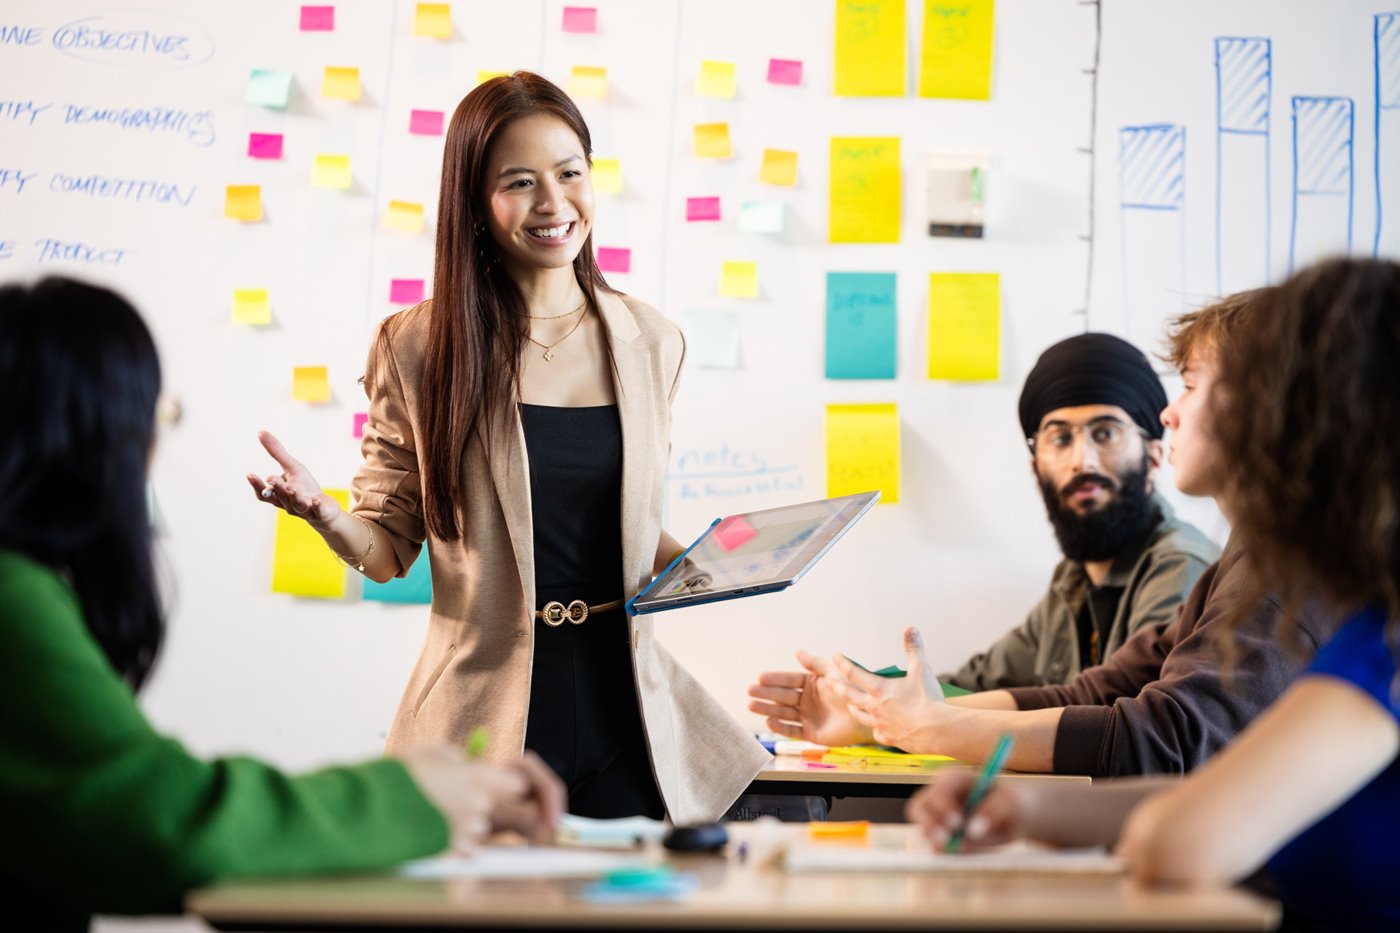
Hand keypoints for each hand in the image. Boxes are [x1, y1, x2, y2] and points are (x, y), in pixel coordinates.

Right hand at [245, 430, 339, 525]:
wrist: (324, 508)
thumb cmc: (304, 486)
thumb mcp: (292, 467)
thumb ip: (277, 452)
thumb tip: (260, 432)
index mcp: (279, 495)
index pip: (264, 494)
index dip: (257, 486)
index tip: (250, 474)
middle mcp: (288, 505)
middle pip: (280, 497)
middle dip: (277, 487)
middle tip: (271, 478)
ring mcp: (304, 510)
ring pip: (297, 505)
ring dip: (294, 496)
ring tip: (292, 488)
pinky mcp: (320, 513)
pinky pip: (318, 511)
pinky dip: (317, 506)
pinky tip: (316, 499)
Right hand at [398, 747, 565, 848]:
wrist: (372, 810)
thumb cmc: (398, 777)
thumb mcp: (429, 754)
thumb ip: (454, 757)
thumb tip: (464, 763)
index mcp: (476, 776)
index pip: (515, 784)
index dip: (504, 785)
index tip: (491, 785)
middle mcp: (477, 804)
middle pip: (494, 807)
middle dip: (477, 805)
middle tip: (450, 801)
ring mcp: (466, 829)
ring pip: (478, 828)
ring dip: (464, 825)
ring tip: (434, 816)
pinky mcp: (452, 850)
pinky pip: (465, 848)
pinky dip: (453, 843)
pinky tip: (432, 832)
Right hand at [747, 650, 872, 745]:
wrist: (868, 716)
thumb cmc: (855, 692)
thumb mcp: (834, 672)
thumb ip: (815, 664)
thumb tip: (797, 652)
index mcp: (811, 684)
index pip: (789, 680)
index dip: (775, 679)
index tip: (761, 677)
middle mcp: (806, 700)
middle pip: (782, 696)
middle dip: (766, 693)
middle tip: (751, 691)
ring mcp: (807, 717)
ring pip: (783, 713)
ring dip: (767, 709)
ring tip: (752, 705)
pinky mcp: (811, 733)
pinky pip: (792, 730)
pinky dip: (780, 727)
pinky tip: (769, 722)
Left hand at [831, 626, 946, 750]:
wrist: (936, 731)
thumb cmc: (928, 700)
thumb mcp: (921, 669)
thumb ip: (914, 649)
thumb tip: (911, 628)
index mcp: (879, 689)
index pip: (854, 673)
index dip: (843, 663)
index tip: (835, 656)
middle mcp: (874, 707)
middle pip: (849, 696)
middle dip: (837, 687)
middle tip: (827, 682)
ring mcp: (880, 724)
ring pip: (859, 715)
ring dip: (852, 708)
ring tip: (849, 705)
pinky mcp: (888, 738)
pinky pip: (877, 732)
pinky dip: (875, 728)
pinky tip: (877, 727)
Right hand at [907, 768, 1032, 850]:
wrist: (1013, 817)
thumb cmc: (1011, 804)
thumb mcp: (1010, 804)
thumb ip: (992, 812)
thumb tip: (972, 831)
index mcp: (953, 779)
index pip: (939, 790)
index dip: (944, 806)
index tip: (958, 824)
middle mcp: (939, 795)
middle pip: (919, 808)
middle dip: (929, 826)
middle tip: (947, 841)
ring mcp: (936, 815)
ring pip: (923, 829)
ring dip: (936, 842)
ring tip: (958, 850)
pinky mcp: (939, 834)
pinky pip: (933, 845)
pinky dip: (944, 852)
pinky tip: (961, 853)